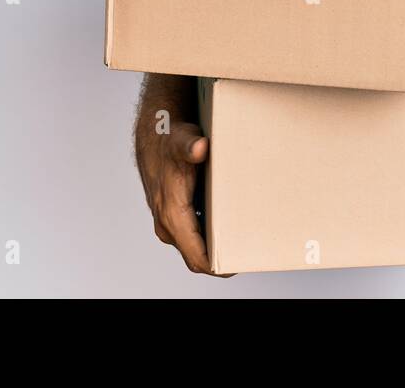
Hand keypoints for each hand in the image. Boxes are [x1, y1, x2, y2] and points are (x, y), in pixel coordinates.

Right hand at [136, 114, 234, 276]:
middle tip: (251, 252)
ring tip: (244, 238)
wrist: (153, 136)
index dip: (218, 267)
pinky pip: (194, 235)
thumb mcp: (183, 140)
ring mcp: (170, 222)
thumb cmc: (170, 141)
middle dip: (222, 259)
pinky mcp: (174, 216)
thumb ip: (191, 146)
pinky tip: (229, 222)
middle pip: (197, 257)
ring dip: (216, 247)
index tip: (240, 265)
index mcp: (172, 214)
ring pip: (196, 246)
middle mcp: (168, 224)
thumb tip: (200, 147)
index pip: (196, 257)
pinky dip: (209, 234)